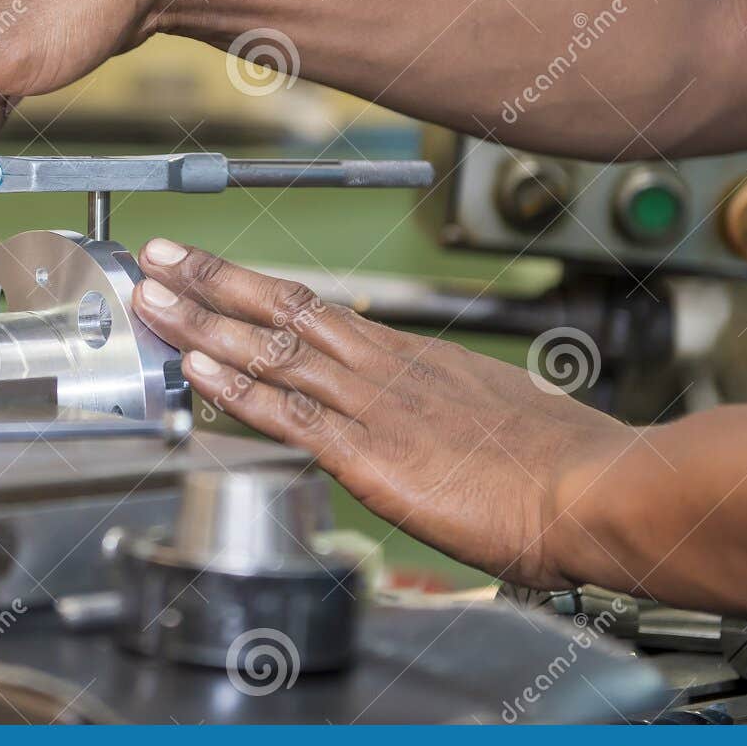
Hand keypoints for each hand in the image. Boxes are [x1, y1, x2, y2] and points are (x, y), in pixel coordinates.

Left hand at [129, 238, 630, 588]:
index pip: (317, 312)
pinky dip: (238, 390)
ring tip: (151, 299)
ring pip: (271, 351)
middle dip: (211, 280)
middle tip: (158, 255)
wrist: (595, 490)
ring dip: (202, 323)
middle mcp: (385, 369)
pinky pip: (289, 415)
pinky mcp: (370, 455)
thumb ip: (455, 408)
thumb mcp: (500, 415)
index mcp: (413, 359)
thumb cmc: (564, 464)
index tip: (213, 271)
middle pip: (282, 309)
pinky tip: (197, 372)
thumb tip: (444, 415)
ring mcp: (373, 407)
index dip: (255, 291)